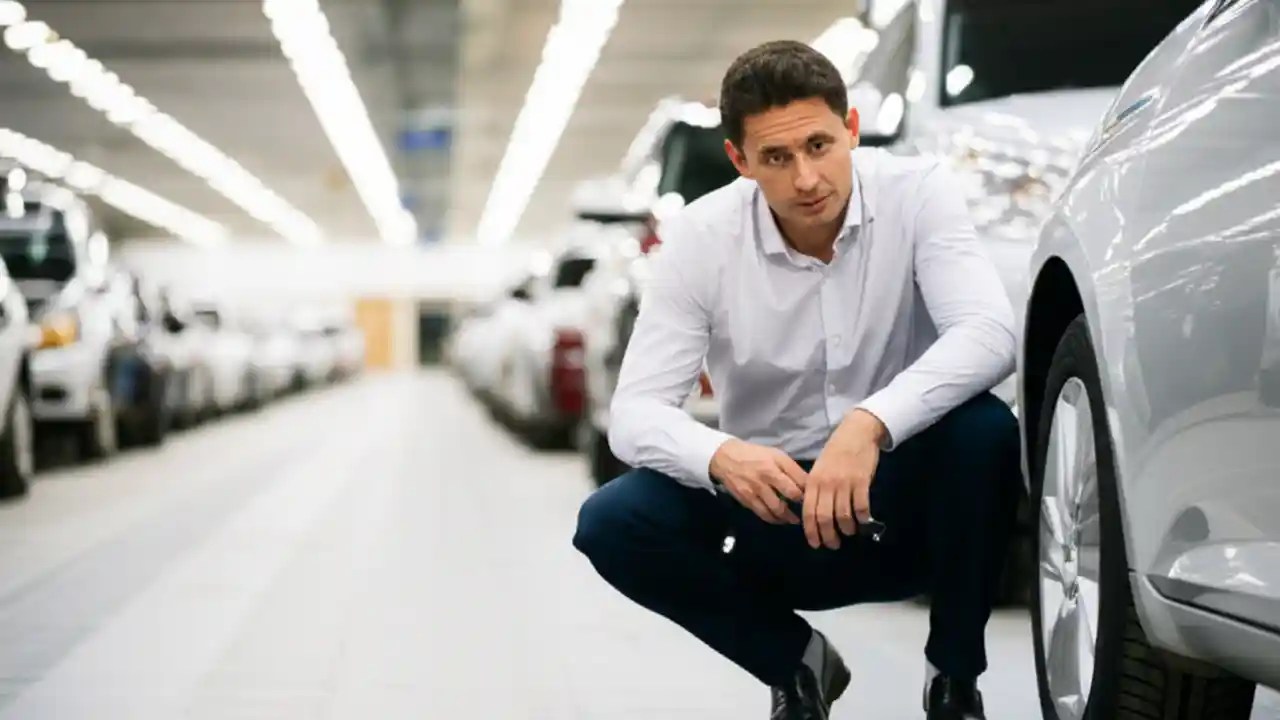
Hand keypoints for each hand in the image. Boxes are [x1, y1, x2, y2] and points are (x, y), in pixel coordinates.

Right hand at [709, 439, 807, 524]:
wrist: (725, 458)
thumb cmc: (755, 455)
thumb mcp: (775, 455)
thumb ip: (791, 469)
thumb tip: (808, 483)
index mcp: (775, 464)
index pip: (798, 480)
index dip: (809, 490)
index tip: (814, 496)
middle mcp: (766, 477)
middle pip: (789, 495)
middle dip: (801, 505)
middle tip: (807, 511)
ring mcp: (755, 490)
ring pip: (776, 509)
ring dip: (788, 517)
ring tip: (794, 520)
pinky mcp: (746, 500)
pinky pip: (763, 514)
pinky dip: (773, 519)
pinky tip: (779, 519)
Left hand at [804, 409, 885, 549]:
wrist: (856, 433)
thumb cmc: (835, 451)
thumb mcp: (819, 468)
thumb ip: (815, 488)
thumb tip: (813, 512)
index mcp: (813, 481)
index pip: (808, 512)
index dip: (811, 531)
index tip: (815, 543)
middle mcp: (827, 484)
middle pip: (824, 517)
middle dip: (828, 536)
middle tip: (833, 544)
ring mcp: (844, 483)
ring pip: (843, 515)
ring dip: (846, 528)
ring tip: (849, 532)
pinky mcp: (862, 481)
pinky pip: (861, 506)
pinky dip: (862, 517)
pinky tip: (863, 520)